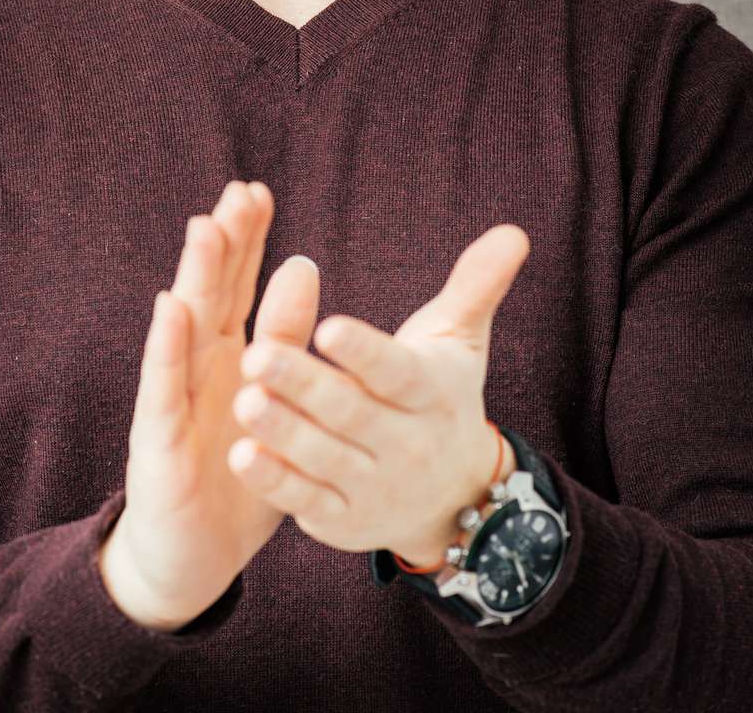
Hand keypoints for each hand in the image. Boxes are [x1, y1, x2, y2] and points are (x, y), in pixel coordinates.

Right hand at [98, 179, 320, 630]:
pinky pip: (162, 388)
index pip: (238, 283)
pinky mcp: (158, 438)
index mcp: (229, 353)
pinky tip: (169, 307)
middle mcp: (196, 364)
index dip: (246, 239)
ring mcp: (174, 396)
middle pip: (211, 291)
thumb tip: (303, 263)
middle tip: (236, 192)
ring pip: (185, 327)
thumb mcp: (276, 400)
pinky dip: (165, 346)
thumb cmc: (236, 473)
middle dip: (224, 242)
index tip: (257, 190)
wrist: (194, 554)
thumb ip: (285, 336)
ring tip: (206, 227)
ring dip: (195, 277)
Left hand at [226, 222, 529, 567]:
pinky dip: (273, 482)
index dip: (364, 352)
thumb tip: (513, 232)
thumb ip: (475, 286)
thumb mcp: (459, 341)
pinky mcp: (343, 521)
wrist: (454, 496)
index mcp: (431, 394)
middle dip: (303, 385)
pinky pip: (306, 501)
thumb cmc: (439, 394)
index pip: (397, 372)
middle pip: (351, 413)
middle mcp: (407, 446)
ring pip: (324, 459)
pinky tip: (239, 455)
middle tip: (256, 355)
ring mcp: (374, 488)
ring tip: (242, 400)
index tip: (328, 326)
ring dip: (282, 432)